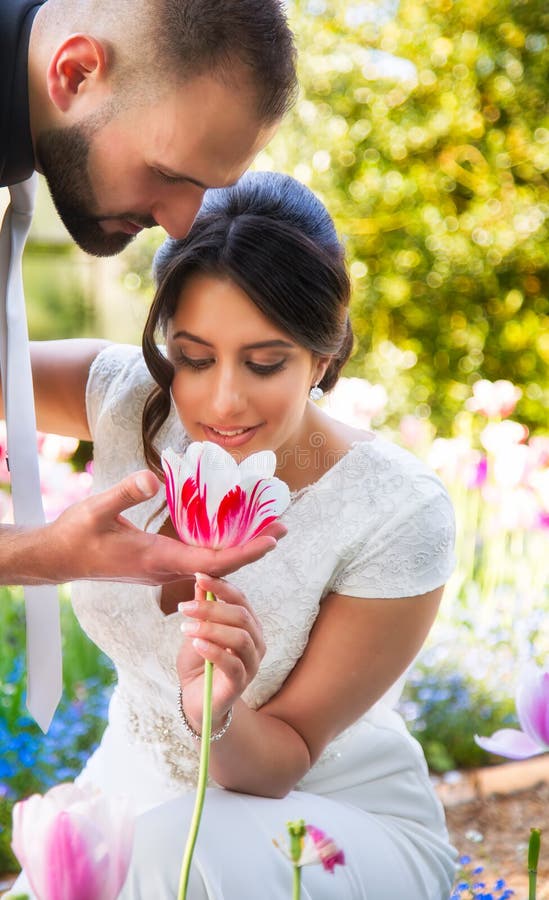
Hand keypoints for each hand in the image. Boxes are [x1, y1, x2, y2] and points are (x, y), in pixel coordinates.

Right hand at [26, 470, 284, 584]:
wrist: (57, 559)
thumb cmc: (75, 535)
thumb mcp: (96, 509)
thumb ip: (124, 493)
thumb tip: (152, 477)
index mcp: (156, 559)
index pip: (212, 560)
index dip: (245, 551)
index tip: (272, 539)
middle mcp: (165, 569)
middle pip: (221, 564)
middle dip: (253, 548)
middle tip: (283, 527)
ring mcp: (162, 570)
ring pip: (211, 564)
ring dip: (240, 549)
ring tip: (267, 529)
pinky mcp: (158, 565)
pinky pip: (199, 560)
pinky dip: (221, 549)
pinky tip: (231, 533)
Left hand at [176, 572, 265, 729]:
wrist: (195, 699)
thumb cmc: (199, 663)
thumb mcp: (197, 631)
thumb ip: (202, 610)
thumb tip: (199, 581)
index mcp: (248, 626)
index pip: (240, 599)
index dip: (221, 586)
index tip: (198, 577)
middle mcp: (256, 642)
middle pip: (241, 616)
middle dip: (212, 608)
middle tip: (184, 608)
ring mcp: (251, 663)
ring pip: (240, 638)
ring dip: (211, 629)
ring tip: (186, 628)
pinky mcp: (241, 683)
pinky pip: (232, 664)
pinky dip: (213, 651)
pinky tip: (196, 644)